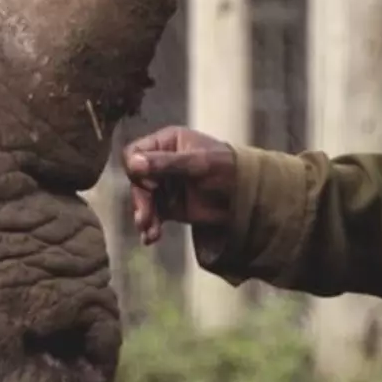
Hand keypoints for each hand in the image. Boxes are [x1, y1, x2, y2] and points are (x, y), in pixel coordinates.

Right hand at [122, 126, 236, 245]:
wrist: (248, 196)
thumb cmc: (226, 169)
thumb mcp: (198, 164)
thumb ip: (166, 163)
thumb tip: (133, 163)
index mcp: (166, 143)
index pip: (135, 153)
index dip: (137, 170)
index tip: (152, 184)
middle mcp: (161, 162)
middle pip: (136, 179)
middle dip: (140, 200)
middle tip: (144, 218)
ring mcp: (165, 185)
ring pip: (142, 199)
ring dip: (144, 215)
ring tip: (150, 232)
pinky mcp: (170, 206)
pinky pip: (152, 215)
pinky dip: (150, 226)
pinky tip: (151, 238)